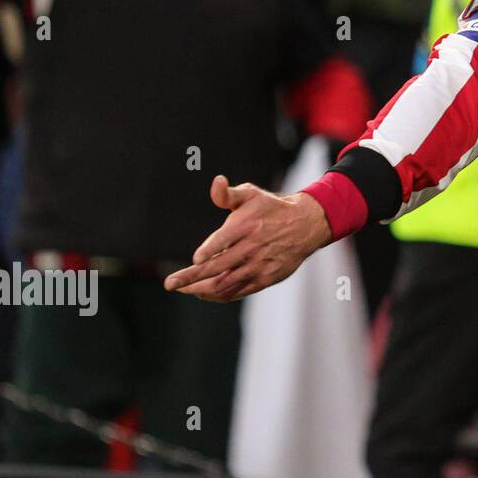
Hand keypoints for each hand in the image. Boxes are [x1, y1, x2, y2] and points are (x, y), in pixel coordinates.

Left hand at [164, 175, 333, 300]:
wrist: (306, 225)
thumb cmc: (271, 209)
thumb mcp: (252, 195)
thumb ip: (228, 194)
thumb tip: (216, 182)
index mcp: (247, 225)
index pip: (225, 240)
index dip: (210, 250)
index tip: (196, 259)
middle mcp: (253, 247)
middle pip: (219, 267)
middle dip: (191, 277)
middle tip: (170, 284)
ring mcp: (259, 265)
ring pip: (225, 283)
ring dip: (200, 289)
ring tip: (182, 289)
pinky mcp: (265, 278)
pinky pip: (237, 291)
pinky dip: (218, 295)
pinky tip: (202, 292)